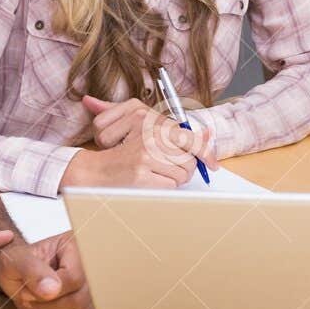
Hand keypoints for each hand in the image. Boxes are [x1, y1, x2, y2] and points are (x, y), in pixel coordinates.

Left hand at [0, 234, 97, 308]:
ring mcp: (96, 286)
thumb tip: (52, 290)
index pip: (74, 277)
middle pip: (80, 298)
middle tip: (31, 300)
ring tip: (39, 305)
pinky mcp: (94, 306)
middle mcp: (91, 265)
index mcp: (76, 246)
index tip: (27, 292)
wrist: (20, 274)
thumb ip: (32, 271)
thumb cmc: (18, 264)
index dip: (49, 292)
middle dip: (49, 306)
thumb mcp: (16, 262)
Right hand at [70, 96, 206, 187]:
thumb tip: (208, 134)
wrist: (96, 168)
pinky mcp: (140, 173)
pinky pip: (170, 185)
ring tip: (157, 174)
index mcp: (153, 122)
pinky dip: (164, 186)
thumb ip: (178, 133)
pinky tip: (151, 181)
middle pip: (189, 160)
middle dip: (185, 170)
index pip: (191, 137)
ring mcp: (145, 154)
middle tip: (172, 171)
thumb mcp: (149, 133)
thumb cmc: (125, 152)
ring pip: (182, 173)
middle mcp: (151, 135)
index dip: (206, 152)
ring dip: (174, 179)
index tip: (213, 165)